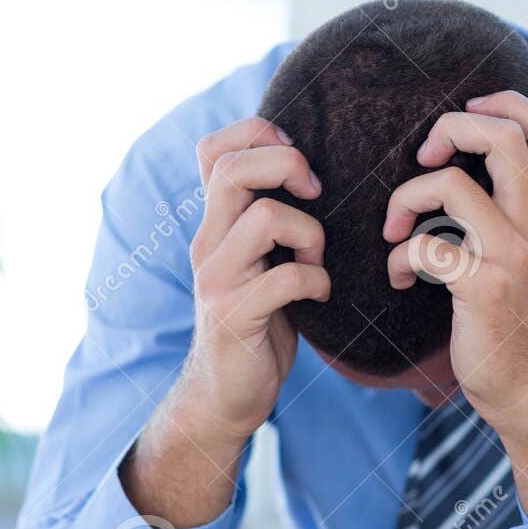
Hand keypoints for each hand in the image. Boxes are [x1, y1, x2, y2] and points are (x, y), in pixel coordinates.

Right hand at [121, 118, 327, 528]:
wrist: (225, 394)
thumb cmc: (257, 321)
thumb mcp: (257, 260)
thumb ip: (265, 218)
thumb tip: (308, 171)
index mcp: (214, 223)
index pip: (214, 149)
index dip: (258, 134)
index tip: (298, 165)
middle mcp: (207, 243)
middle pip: (233, 169)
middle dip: (287, 165)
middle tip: (315, 195)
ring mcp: (217, 279)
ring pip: (265, 218)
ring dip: (310, 233)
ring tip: (315, 258)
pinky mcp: (235, 316)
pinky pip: (287, 278)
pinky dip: (317, 281)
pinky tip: (320, 295)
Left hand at [383, 92, 527, 515]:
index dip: (502, 104)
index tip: (461, 121)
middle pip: (503, 138)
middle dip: (450, 128)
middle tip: (422, 156)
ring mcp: (509, 257)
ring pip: (452, 186)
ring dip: (407, 199)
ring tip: (395, 231)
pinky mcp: (480, 289)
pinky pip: (427, 247)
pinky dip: (401, 258)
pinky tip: (401, 279)